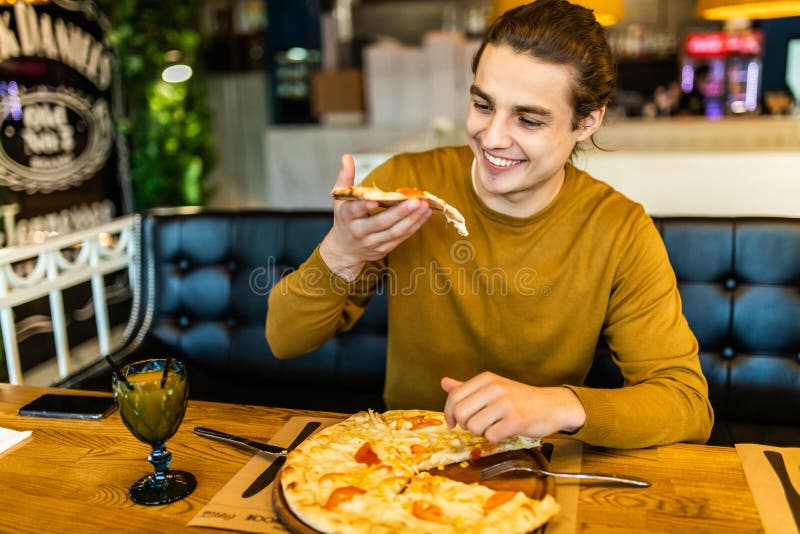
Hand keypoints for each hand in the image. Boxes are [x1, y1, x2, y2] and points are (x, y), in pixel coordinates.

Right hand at [319, 154, 431, 279]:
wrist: (345, 251)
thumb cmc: (345, 221)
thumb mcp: (340, 200)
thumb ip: (345, 178)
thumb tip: (347, 157)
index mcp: (347, 217)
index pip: (355, 211)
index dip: (364, 207)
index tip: (375, 200)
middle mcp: (359, 232)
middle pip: (381, 223)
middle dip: (400, 212)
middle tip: (415, 201)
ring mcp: (372, 243)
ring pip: (395, 232)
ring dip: (412, 219)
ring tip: (425, 206)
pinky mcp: (384, 249)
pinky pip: (401, 237)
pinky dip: (414, 226)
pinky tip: (425, 214)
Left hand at [441, 372, 585, 441]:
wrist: (552, 405)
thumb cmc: (519, 399)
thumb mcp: (493, 388)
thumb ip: (467, 387)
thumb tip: (444, 382)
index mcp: (486, 379)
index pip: (454, 396)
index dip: (449, 414)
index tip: (453, 423)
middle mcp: (494, 387)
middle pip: (461, 413)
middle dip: (465, 425)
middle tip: (477, 426)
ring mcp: (506, 403)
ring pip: (474, 427)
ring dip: (481, 432)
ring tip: (494, 426)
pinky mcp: (516, 420)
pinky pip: (490, 436)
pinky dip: (494, 438)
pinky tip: (504, 431)